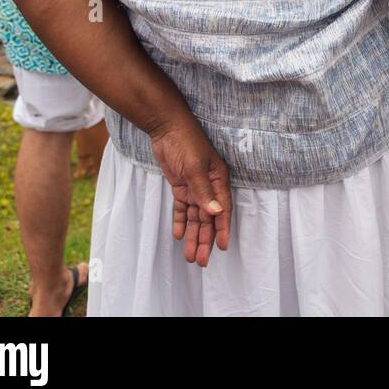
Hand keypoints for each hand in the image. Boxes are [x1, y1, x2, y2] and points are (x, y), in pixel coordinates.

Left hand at [148, 113, 232, 265]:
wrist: (166, 127)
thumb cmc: (186, 142)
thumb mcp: (194, 167)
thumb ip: (204, 191)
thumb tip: (216, 213)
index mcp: (218, 180)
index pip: (222, 210)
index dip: (222, 229)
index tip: (221, 247)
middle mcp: (209, 186)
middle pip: (208, 218)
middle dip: (204, 239)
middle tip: (201, 261)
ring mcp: (194, 187)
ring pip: (195, 217)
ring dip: (192, 235)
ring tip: (190, 256)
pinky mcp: (181, 186)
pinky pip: (182, 208)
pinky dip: (180, 221)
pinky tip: (178, 235)